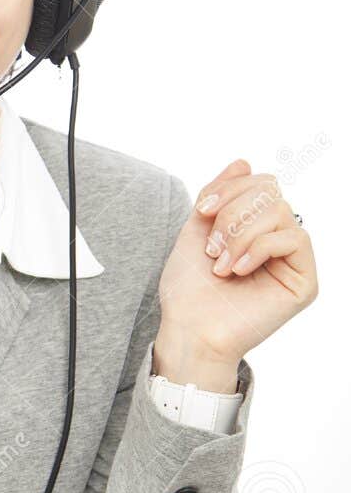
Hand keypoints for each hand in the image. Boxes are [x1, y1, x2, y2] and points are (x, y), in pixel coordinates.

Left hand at [155, 158, 318, 378]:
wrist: (188, 330)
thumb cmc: (189, 289)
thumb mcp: (197, 229)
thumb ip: (219, 194)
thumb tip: (244, 162)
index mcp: (255, 227)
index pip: (260, 183)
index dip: (231, 189)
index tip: (201, 212)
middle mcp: (278, 240)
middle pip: (271, 192)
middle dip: (232, 213)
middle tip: (211, 247)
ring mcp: (293, 260)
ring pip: (280, 211)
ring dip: (240, 234)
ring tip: (221, 265)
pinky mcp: (304, 280)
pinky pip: (295, 238)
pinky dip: (259, 248)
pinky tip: (238, 270)